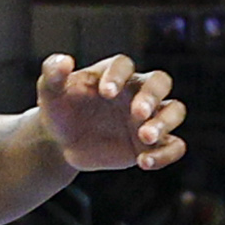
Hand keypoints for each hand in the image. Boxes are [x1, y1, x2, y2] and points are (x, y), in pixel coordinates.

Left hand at [34, 55, 184, 173]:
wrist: (61, 142)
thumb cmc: (59, 109)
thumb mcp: (49, 91)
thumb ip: (53, 72)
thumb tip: (65, 61)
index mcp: (114, 74)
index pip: (124, 65)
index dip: (118, 76)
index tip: (105, 93)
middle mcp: (136, 92)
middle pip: (160, 82)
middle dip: (151, 96)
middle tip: (137, 113)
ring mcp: (147, 118)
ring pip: (174, 111)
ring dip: (165, 123)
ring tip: (145, 138)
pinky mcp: (151, 144)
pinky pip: (174, 145)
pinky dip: (166, 154)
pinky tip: (144, 162)